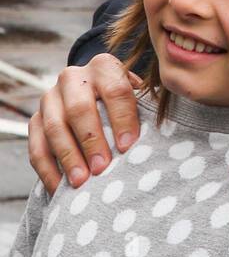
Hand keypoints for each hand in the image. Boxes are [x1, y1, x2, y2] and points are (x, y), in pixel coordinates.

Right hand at [28, 55, 142, 194]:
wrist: (93, 93)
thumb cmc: (125, 102)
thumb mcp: (138, 95)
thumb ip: (147, 107)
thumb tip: (165, 133)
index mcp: (104, 67)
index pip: (115, 89)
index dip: (122, 118)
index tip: (128, 145)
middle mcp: (73, 77)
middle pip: (79, 108)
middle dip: (91, 140)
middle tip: (102, 168)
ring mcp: (50, 97)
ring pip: (54, 127)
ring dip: (68, 157)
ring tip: (81, 182)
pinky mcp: (35, 119)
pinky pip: (36, 146)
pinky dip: (47, 170)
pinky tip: (59, 189)